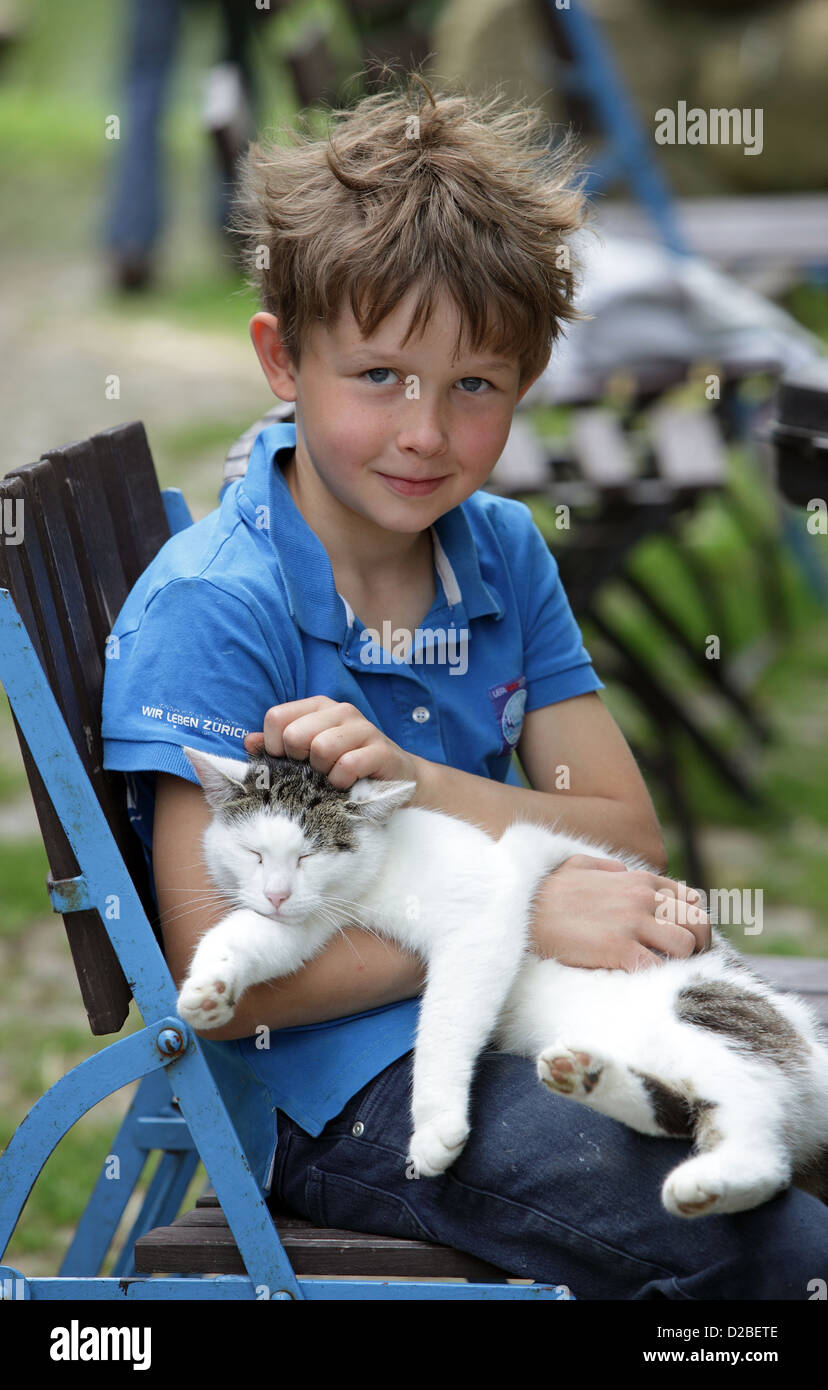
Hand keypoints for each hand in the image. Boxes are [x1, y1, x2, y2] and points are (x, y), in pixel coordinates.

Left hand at [244, 696, 420, 789]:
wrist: (392, 780)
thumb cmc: (341, 768)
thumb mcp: (306, 758)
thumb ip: (276, 748)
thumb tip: (249, 741)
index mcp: (317, 708)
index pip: (276, 717)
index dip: (274, 746)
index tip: (287, 763)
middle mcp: (340, 711)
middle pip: (295, 734)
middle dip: (298, 761)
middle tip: (313, 772)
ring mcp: (363, 728)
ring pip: (322, 748)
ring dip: (322, 772)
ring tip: (332, 778)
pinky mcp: (382, 750)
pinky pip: (348, 766)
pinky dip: (342, 782)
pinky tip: (347, 785)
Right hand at [530, 853, 710, 970]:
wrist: (521, 912)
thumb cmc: (546, 893)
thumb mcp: (576, 865)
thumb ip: (604, 866)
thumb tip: (618, 869)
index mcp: (637, 879)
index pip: (689, 898)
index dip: (691, 921)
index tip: (680, 938)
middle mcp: (641, 898)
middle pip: (698, 922)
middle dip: (698, 944)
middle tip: (682, 962)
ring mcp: (632, 923)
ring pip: (686, 945)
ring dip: (679, 962)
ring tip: (662, 972)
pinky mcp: (619, 949)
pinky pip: (658, 967)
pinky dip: (656, 977)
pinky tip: (642, 979)